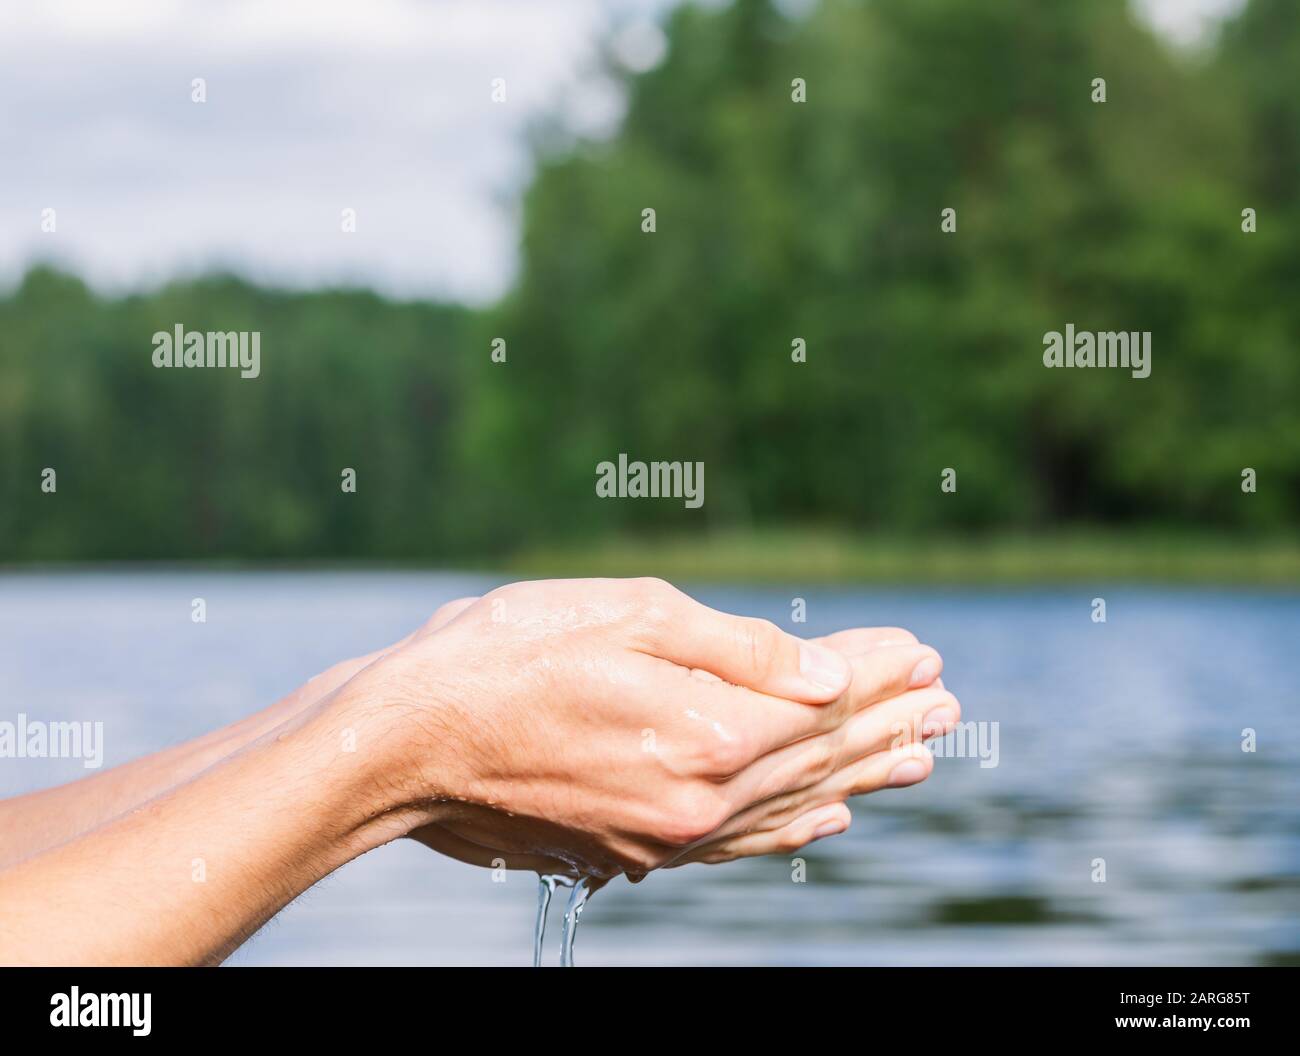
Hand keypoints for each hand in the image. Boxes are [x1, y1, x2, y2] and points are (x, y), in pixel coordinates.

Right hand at [334, 578, 950, 878]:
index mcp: (704, 731)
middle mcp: (697, 799)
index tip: (925, 651)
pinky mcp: (633, 851)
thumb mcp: (624, 615)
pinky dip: (794, 827)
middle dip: (887, 725)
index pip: (821, 700)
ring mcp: (666, 836)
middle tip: (948, 706)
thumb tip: (821, 671)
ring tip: (920, 762)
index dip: (877, 673)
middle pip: (819, 756)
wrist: (405, 743)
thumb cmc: (503, 657)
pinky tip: (829, 819)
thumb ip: (736, 648)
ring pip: (790, 805)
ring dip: (860, 777)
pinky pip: (740, 843)